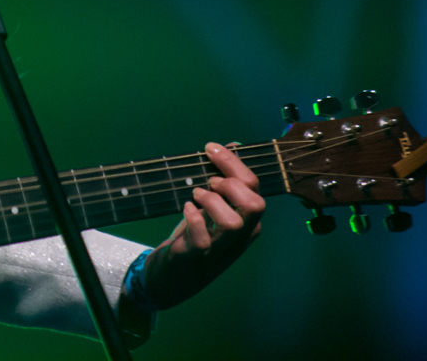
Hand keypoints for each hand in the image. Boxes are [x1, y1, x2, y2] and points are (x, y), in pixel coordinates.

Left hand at [141, 142, 264, 309]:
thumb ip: (223, 183)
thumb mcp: (212, 210)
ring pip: (232, 222)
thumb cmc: (194, 239)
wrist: (172, 280)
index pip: (253, 188)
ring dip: (210, 200)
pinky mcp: (196, 258)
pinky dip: (193, 217)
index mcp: (247, 224)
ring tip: (196, 196)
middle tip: (209, 182)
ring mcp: (220, 250)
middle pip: (254, 205)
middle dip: (230, 183)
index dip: (232, 163)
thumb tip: (232, 146)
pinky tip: (186, 210)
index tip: (211, 148)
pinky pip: (202, 238)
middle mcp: (240, 238)